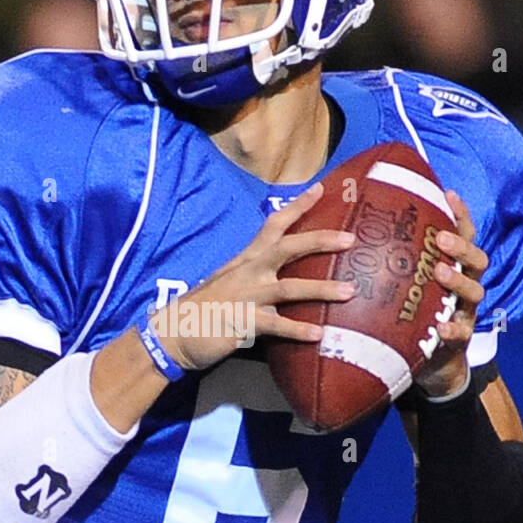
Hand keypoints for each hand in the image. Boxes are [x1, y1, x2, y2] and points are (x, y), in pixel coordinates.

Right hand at [150, 181, 357, 372]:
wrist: (173, 333)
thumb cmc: (203, 308)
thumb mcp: (229, 282)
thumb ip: (254, 275)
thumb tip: (282, 272)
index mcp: (246, 260)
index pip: (273, 225)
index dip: (297, 206)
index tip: (321, 188)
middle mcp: (248, 272)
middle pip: (287, 248)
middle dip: (319, 241)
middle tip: (350, 239)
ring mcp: (246, 297)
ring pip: (290, 288)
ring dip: (322, 289)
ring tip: (350, 291)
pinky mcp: (243, 323)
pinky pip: (276, 326)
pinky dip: (298, 330)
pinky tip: (319, 335)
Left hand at [413, 190, 487, 396]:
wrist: (428, 361)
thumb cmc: (412, 311)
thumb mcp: (406, 282)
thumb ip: (395, 258)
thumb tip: (360, 222)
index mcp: (453, 266)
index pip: (463, 235)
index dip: (460, 215)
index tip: (449, 194)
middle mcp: (464, 285)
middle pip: (476, 259)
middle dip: (460, 246)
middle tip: (440, 239)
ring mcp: (465, 311)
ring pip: (475, 291)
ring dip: (459, 281)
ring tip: (440, 272)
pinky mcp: (459, 339)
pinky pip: (461, 333)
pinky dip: (453, 329)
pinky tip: (441, 327)